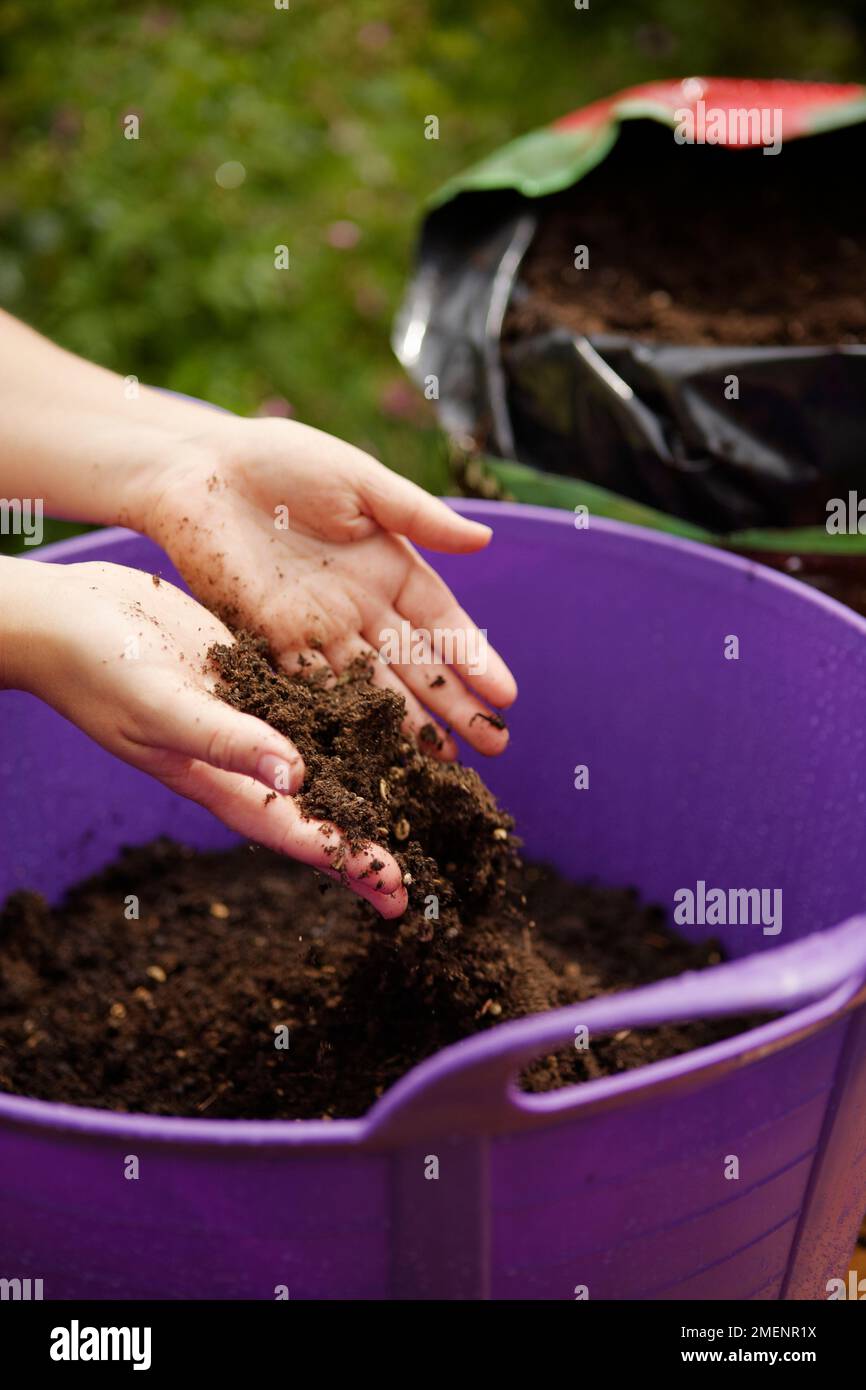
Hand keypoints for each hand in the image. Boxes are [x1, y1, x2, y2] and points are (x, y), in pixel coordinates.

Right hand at [1, 557, 407, 916]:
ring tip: (414, 808)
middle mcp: (238, 754)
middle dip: (362, 842)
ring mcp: (245, 712)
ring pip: (316, 759)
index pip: (296, 830)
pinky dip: (342, 721)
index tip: (396, 891)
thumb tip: (297, 778)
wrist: (61, 615)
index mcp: (216, 776)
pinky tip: (380, 725)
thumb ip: (226, 741)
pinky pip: (305, 705)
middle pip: (315, 807)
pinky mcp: (246, 672)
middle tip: (414, 880)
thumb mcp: (161, 705)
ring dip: (360, 785)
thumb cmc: (95, 664)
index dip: (347, 860)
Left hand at [140, 416, 517, 759]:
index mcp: (389, 567)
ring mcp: (316, 629)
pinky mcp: (269, 641)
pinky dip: (338, 720)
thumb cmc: (284, 461)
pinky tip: (365, 752)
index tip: (505, 695)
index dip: (473, 659)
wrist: (201, 469)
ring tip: (441, 765)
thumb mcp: (360, 482)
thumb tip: (484, 542)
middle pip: (415, 666)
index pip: (441, 624)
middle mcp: (360, 607)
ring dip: (405, 726)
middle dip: (454, 705)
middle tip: (493, 745)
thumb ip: (417, 516)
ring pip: (370, 687)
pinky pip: (310, 688)